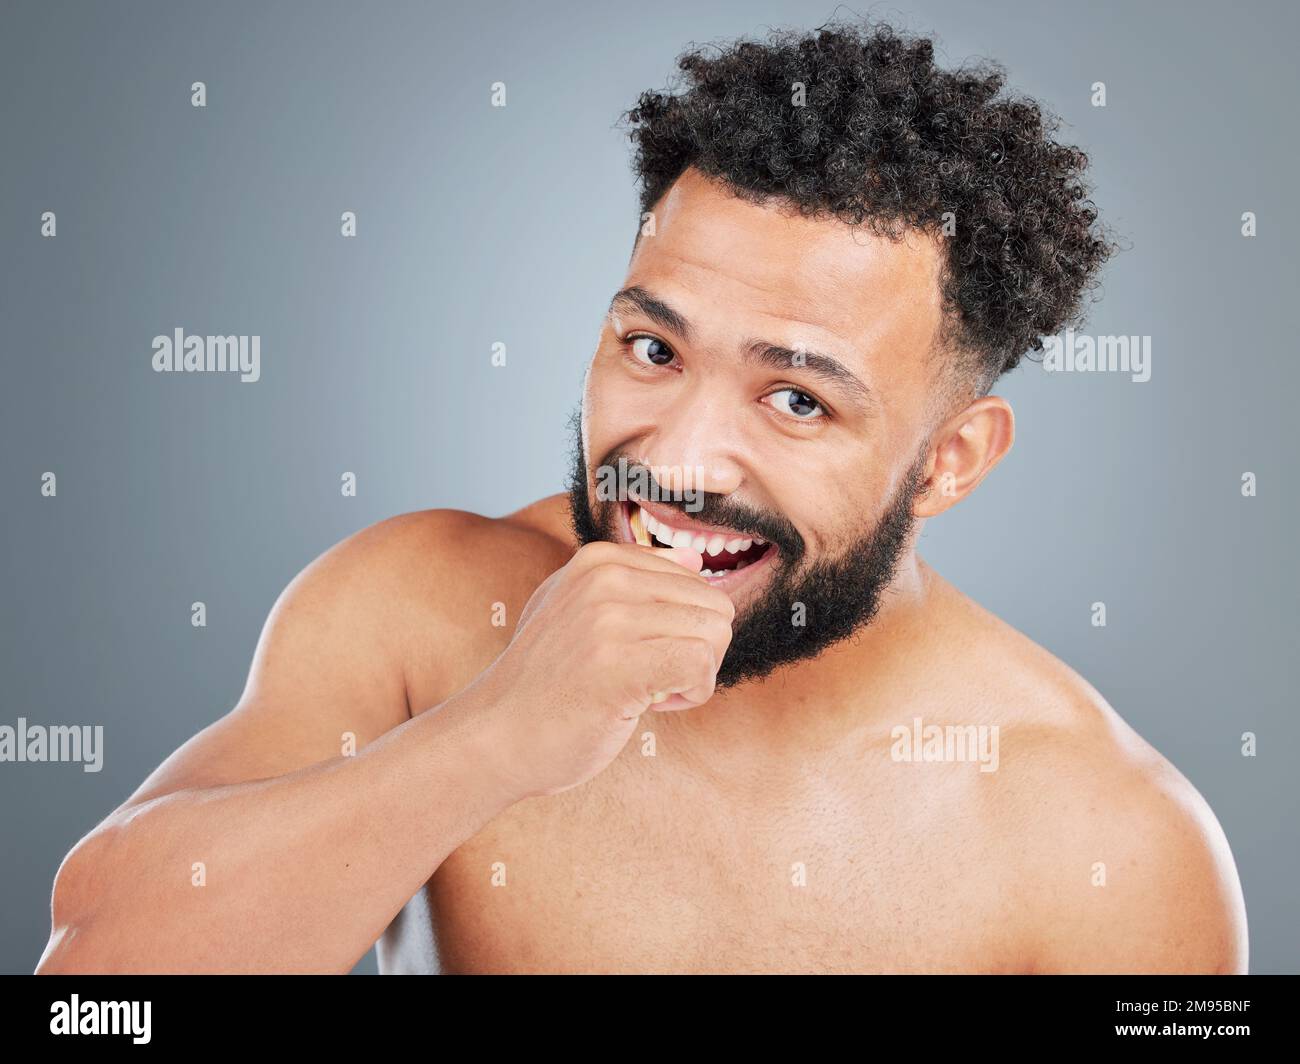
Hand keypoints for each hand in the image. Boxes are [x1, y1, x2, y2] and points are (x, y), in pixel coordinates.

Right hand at [459, 541, 733, 798]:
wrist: (494, 736)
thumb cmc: (545, 685)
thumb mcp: (577, 611)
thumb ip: (634, 581)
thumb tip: (696, 559)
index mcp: (599, 559)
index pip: (699, 583)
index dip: (681, 631)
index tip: (636, 655)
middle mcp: (605, 578)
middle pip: (716, 608)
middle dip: (697, 652)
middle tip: (647, 680)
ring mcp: (608, 618)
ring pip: (715, 636)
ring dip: (692, 677)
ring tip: (642, 691)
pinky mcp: (616, 663)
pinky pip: (701, 666)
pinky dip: (691, 695)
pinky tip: (650, 705)